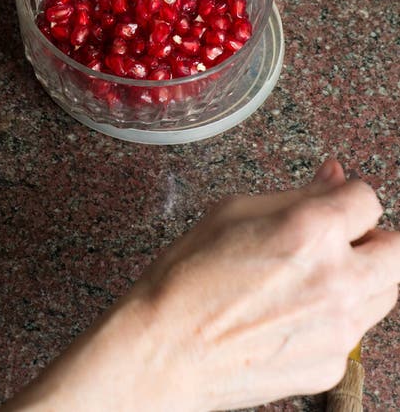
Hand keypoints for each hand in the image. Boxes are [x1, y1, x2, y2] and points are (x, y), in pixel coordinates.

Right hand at [5, 160, 398, 410]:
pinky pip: (355, 331)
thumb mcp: (235, 211)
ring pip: (385, 292)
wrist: (165, 349)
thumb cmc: (188, 277)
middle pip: (394, 250)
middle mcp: (339, 280)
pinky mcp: (333, 365)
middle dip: (369, 238)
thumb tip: (335, 178)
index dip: (346, 197)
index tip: (332, 204)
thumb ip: (297, 194)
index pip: (368, 200)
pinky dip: (335, 317)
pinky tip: (292, 313)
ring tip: (311, 276)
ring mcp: (341, 329)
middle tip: (336, 240)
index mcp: (313, 230)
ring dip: (362, 275)